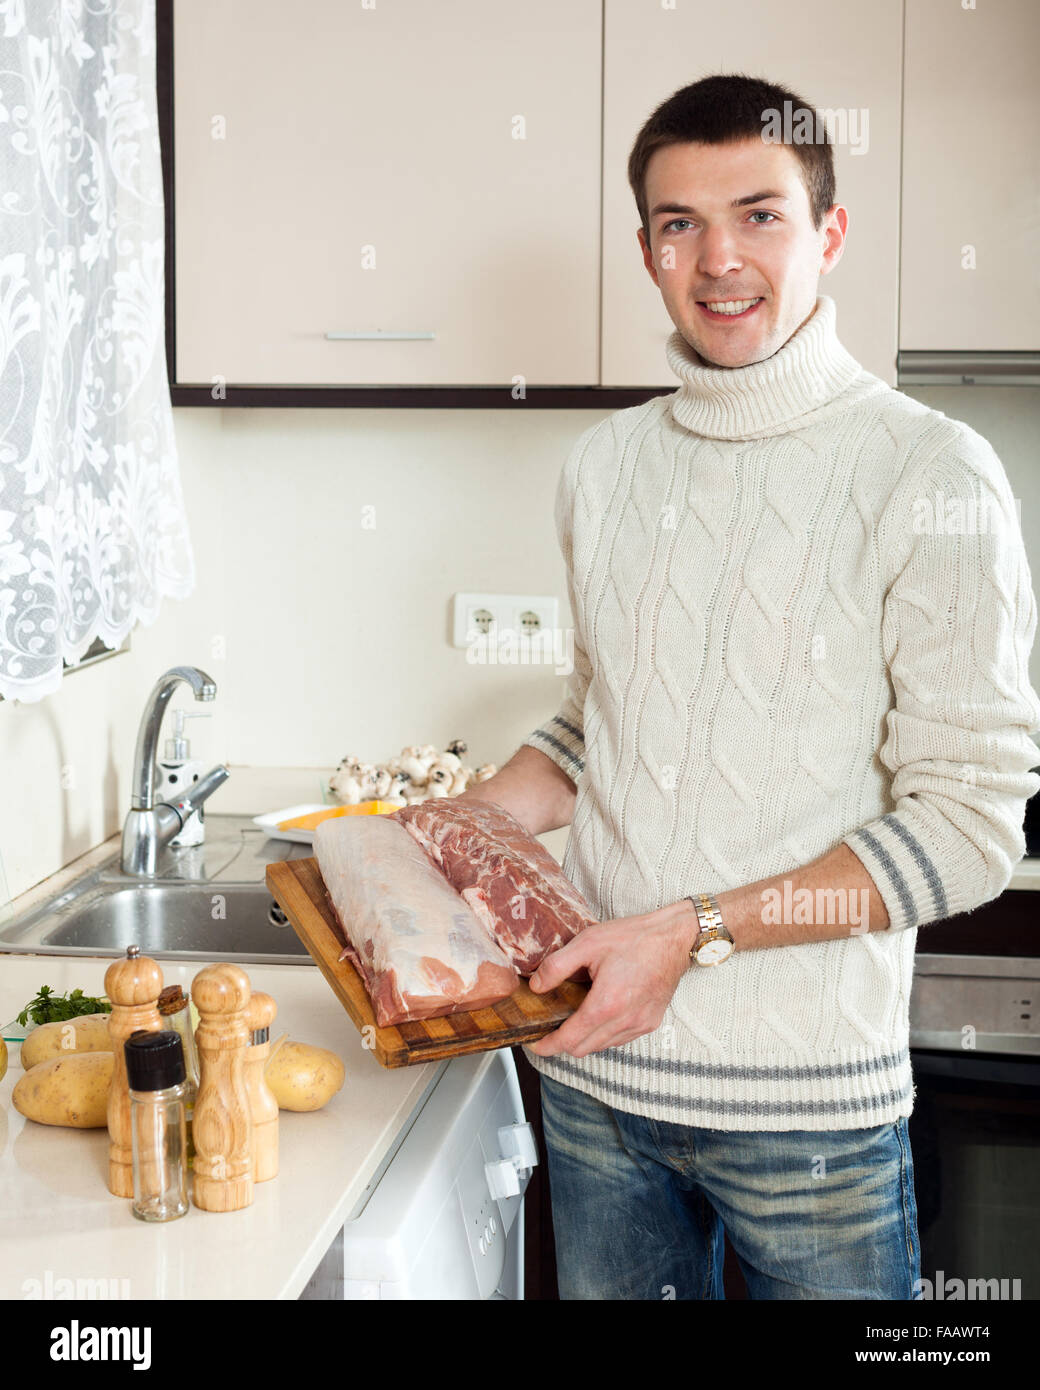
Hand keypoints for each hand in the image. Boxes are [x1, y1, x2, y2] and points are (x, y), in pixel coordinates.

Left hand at [526, 902, 698, 1057]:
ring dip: (585, 1039)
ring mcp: (640, 1024)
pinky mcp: (650, 1022)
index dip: (548, 1045)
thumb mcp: (587, 943)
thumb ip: (556, 966)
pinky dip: (604, 1034)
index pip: (570, 1040)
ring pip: (602, 1046)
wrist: (673, 938)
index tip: (536, 1044)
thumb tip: (536, 986)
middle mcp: (625, 1021)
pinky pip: (620, 1039)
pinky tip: (600, 1014)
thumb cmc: (633, 938)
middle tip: (550, 1029)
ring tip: (574, 1019)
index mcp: (606, 1004)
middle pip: (583, 1049)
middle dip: (563, 1043)